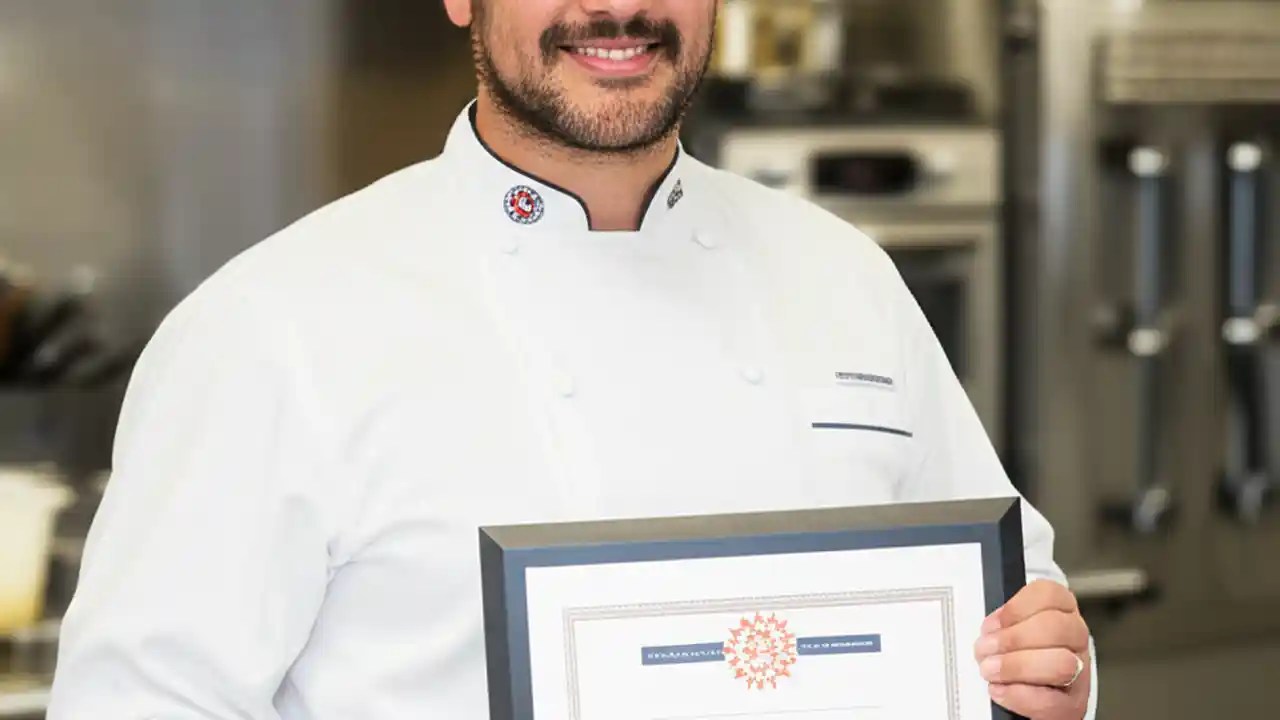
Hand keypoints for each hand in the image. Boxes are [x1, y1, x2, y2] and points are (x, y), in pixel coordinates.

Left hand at [974, 579, 1090, 718]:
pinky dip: (1019, 695)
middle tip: (986, 649)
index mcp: (1060, 611)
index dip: (1016, 608)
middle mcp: (1075, 639)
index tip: (993, 625)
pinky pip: (1050, 701)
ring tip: (991, 671)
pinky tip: (1000, 689)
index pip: (1049, 594)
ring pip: (1061, 664)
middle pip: (1055, 627)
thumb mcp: (1011, 629)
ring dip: (1016, 667)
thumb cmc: (1018, 656)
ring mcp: (1079, 672)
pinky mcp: (1072, 705)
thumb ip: (1002, 623)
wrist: (1031, 697)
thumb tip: (989, 631)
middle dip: (1012, 639)